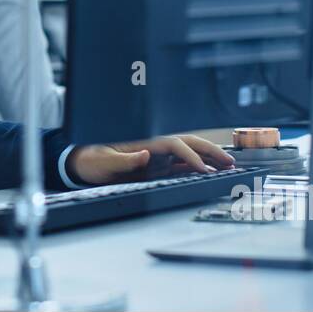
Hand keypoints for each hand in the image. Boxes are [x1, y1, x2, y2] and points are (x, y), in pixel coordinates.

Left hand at [67, 133, 235, 185]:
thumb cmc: (91, 160)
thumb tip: (145, 155)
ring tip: (227, 165)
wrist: (82, 162)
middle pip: (187, 143)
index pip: (174, 145)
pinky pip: (180, 164)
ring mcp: (156, 154)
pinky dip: (197, 166)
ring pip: (188, 152)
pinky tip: (209, 172)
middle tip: (230, 162)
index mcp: (143, 139)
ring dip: (208, 157)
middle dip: (210, 151)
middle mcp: (153, 144)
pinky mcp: (155, 164)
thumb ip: (123, 160)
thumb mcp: (102, 161)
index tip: (203, 169)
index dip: (190, 156)